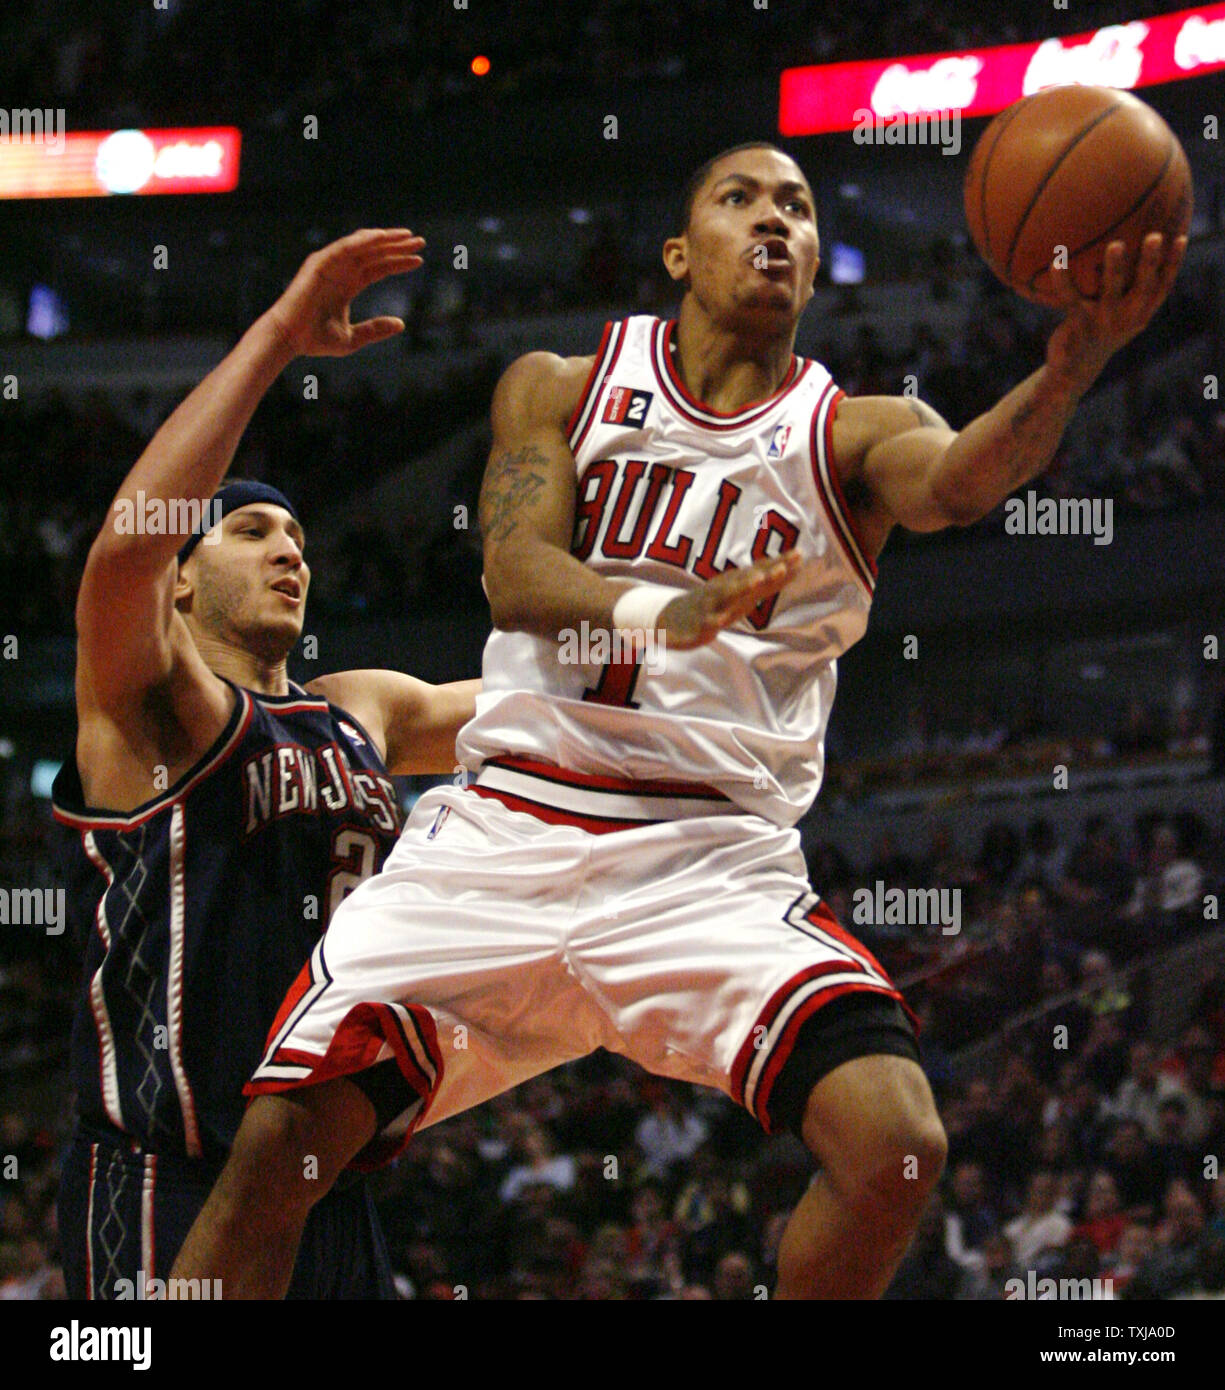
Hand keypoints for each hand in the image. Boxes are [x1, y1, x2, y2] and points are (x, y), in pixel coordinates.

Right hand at [264, 228, 424, 357]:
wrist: (289, 338)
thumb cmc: (315, 340)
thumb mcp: (353, 338)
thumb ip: (376, 329)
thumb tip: (402, 323)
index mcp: (348, 285)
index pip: (378, 268)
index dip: (398, 262)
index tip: (419, 259)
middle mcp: (340, 271)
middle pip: (374, 253)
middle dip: (397, 246)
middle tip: (421, 241)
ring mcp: (330, 264)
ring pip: (362, 245)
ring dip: (385, 239)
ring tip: (407, 236)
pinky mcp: (320, 262)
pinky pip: (345, 247)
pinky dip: (363, 240)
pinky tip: (382, 237)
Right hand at [659, 550, 802, 649]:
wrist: (673, 618)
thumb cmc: (715, 602)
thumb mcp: (742, 590)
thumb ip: (768, 581)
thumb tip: (796, 566)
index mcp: (737, 584)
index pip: (761, 572)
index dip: (780, 565)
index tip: (800, 555)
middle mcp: (725, 591)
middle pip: (748, 581)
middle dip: (765, 574)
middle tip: (783, 566)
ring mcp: (710, 606)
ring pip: (727, 597)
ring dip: (741, 588)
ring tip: (757, 581)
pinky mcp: (698, 624)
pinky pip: (706, 623)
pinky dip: (713, 621)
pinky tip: (720, 621)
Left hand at [1045, 232, 1186, 395]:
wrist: (1074, 371)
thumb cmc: (1099, 333)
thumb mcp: (1119, 317)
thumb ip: (1127, 292)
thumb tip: (1125, 245)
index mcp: (1140, 315)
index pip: (1163, 287)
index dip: (1173, 264)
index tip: (1180, 238)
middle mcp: (1127, 319)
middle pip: (1144, 287)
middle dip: (1150, 262)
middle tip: (1154, 236)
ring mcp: (1104, 324)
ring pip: (1111, 293)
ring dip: (1115, 268)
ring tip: (1116, 244)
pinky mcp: (1079, 327)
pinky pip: (1071, 299)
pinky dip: (1063, 281)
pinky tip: (1056, 262)